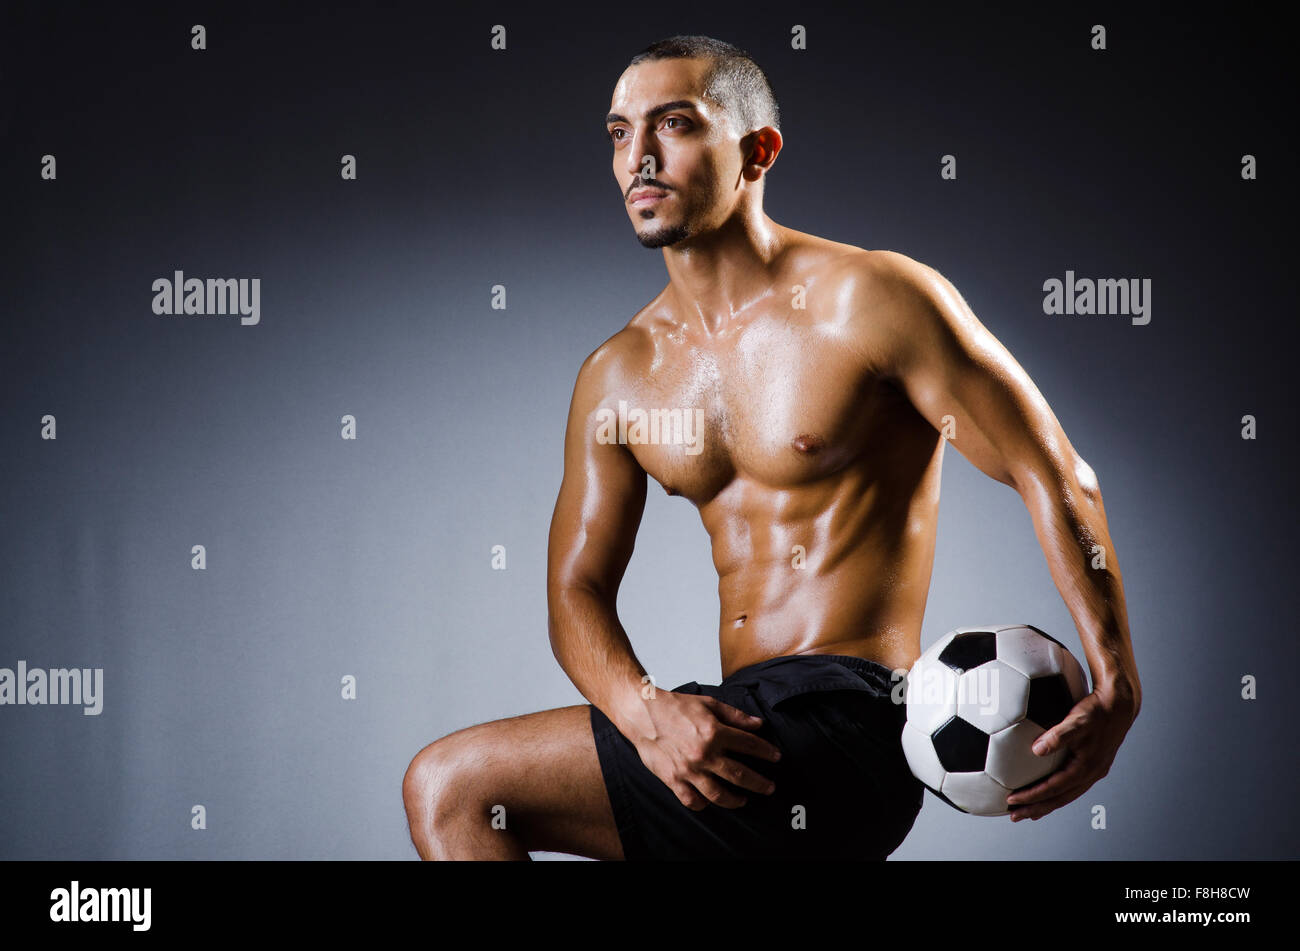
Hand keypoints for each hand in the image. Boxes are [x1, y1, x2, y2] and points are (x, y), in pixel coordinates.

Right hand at [626, 691, 782, 810]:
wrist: (643, 714)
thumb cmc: (675, 707)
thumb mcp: (709, 703)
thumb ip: (735, 716)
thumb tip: (758, 724)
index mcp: (714, 732)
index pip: (749, 745)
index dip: (766, 752)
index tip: (776, 757)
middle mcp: (704, 754)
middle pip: (739, 775)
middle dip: (759, 783)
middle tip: (769, 787)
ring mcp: (688, 770)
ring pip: (718, 793)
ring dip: (735, 800)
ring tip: (743, 799)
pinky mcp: (673, 780)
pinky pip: (692, 800)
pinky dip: (703, 804)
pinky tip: (710, 801)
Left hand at [1005, 682, 1139, 820]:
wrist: (1119, 705)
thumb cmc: (1097, 711)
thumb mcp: (1077, 721)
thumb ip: (1057, 735)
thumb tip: (1036, 750)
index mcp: (1086, 768)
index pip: (1054, 789)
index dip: (1032, 796)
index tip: (1011, 800)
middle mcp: (1091, 775)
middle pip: (1059, 799)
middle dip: (1036, 809)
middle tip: (1014, 816)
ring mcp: (1093, 772)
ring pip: (1066, 795)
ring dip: (1045, 804)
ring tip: (1028, 812)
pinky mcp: (1092, 766)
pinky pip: (1071, 786)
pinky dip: (1056, 794)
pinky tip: (1047, 793)